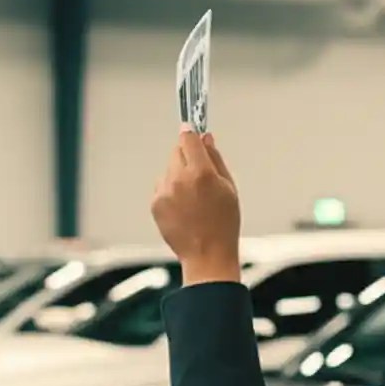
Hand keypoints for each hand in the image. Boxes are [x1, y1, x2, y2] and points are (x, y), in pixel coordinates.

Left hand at [152, 130, 241, 285]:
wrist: (207, 255)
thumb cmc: (224, 223)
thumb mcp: (229, 188)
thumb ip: (216, 159)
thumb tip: (206, 138)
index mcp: (201, 173)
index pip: (188, 138)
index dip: (191, 133)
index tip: (192, 130)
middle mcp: (179, 179)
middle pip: (177, 151)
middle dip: (187, 156)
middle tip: (200, 174)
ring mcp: (165, 191)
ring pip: (169, 170)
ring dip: (179, 176)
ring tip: (194, 199)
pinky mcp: (155, 204)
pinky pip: (162, 187)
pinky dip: (171, 192)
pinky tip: (184, 208)